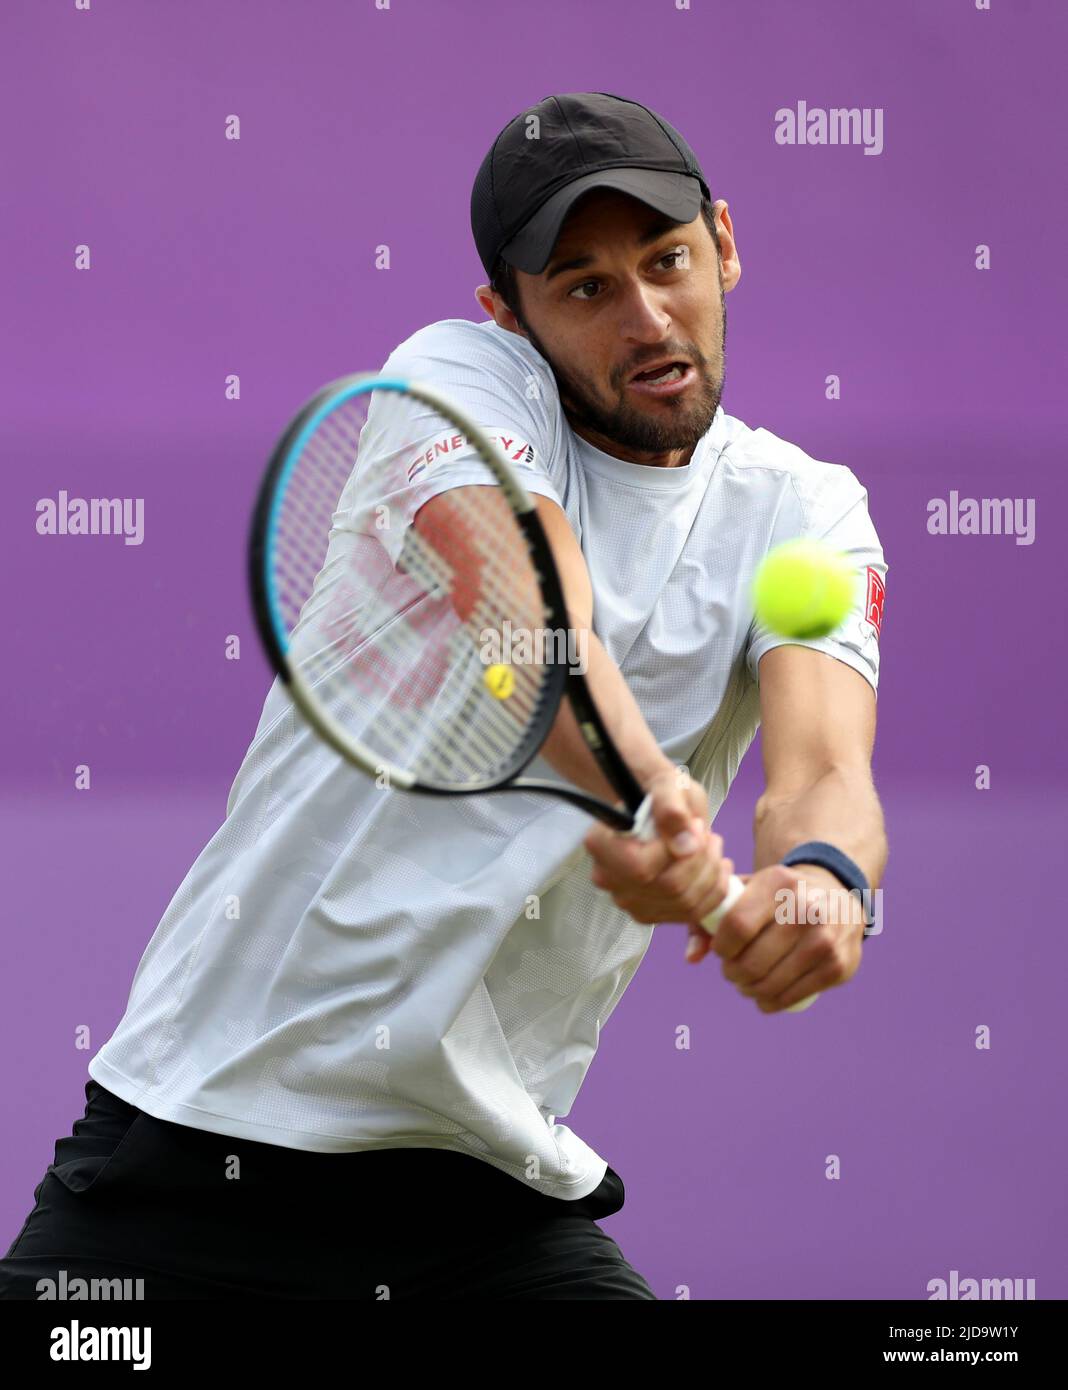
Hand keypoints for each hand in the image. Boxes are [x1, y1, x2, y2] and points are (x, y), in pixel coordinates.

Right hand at [583, 769, 735, 926]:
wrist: (653, 803)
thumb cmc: (658, 789)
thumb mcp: (668, 784)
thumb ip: (672, 808)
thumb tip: (684, 846)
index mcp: (601, 843)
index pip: (641, 867)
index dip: (677, 851)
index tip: (694, 824)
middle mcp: (608, 878)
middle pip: (668, 889)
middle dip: (702, 861)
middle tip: (708, 835)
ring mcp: (627, 900)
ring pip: (684, 904)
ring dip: (711, 875)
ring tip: (713, 846)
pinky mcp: (648, 912)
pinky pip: (690, 914)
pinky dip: (713, 892)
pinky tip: (716, 866)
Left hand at [684, 863, 865, 1011]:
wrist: (837, 896)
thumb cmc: (777, 897)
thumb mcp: (746, 892)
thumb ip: (709, 919)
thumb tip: (691, 957)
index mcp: (778, 883)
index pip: (736, 927)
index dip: (721, 947)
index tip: (721, 949)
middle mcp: (807, 909)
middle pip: (751, 962)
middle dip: (732, 973)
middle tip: (732, 970)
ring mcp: (825, 940)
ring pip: (769, 985)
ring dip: (748, 990)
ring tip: (746, 982)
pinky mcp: (837, 966)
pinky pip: (790, 998)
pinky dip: (769, 1002)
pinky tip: (765, 994)